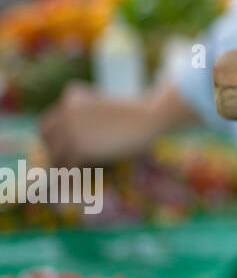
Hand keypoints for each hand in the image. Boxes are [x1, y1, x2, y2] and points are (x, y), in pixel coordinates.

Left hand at [39, 81, 192, 165]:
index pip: (53, 116)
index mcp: (73, 97)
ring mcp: (70, 129)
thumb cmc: (137, 114)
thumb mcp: (106, 110)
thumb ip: (88, 120)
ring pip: (53, 151)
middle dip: (52, 145)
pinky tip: (75, 180)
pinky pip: (66, 165)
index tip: (64, 143)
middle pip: (46, 132)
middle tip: (62, 157)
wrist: (149, 118)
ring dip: (60, 162)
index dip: (58, 131)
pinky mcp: (77, 147)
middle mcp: (66, 111)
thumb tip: (78, 144)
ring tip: (69, 172)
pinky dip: (70, 175)